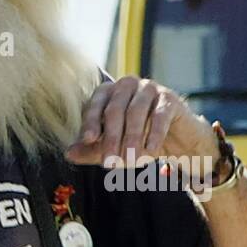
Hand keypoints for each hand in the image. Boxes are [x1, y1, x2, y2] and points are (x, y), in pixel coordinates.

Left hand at [65, 77, 218, 169]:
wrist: (177, 143)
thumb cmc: (140, 141)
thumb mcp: (114, 148)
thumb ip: (92, 150)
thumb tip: (69, 154)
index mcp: (110, 92)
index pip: (96, 103)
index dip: (91, 121)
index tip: (87, 140)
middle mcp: (128, 85)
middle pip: (115, 108)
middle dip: (111, 136)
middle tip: (110, 161)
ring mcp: (150, 89)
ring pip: (136, 111)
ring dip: (132, 138)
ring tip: (130, 160)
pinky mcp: (170, 99)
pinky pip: (160, 115)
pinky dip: (155, 133)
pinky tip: (151, 150)